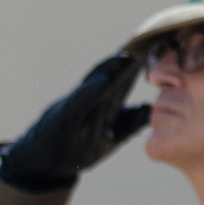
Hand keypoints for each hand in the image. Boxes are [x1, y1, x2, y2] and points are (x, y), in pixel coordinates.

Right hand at [0, 53, 149, 193]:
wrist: (42, 163)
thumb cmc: (75, 147)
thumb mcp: (109, 137)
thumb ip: (128, 123)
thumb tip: (150, 109)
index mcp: (103, 104)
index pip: (124, 80)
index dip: (141, 66)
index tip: (160, 50)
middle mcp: (90, 99)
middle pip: (111, 75)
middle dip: (129, 59)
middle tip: (148, 41)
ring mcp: (76, 105)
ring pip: (96, 82)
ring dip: (111, 68)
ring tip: (127, 55)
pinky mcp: (63, 117)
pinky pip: (80, 102)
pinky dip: (92, 91)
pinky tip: (104, 81)